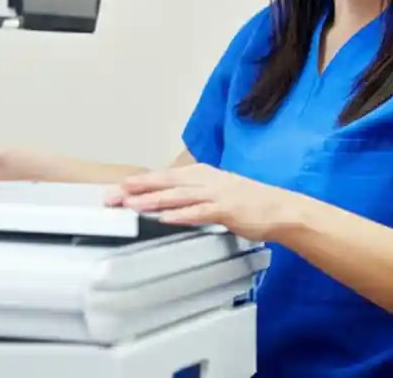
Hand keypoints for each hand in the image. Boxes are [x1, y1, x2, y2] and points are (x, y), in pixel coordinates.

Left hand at [106, 163, 303, 241]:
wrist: (280, 208)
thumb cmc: (248, 202)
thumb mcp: (214, 192)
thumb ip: (191, 195)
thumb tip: (165, 201)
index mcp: (200, 174)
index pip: (163, 177)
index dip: (138, 183)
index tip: (115, 189)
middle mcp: (204, 179)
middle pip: (164, 182)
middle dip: (136, 189)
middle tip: (112, 195)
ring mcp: (215, 193)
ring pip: (177, 195)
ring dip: (152, 200)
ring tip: (131, 204)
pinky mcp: (226, 209)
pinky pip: (199, 212)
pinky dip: (181, 214)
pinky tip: (165, 218)